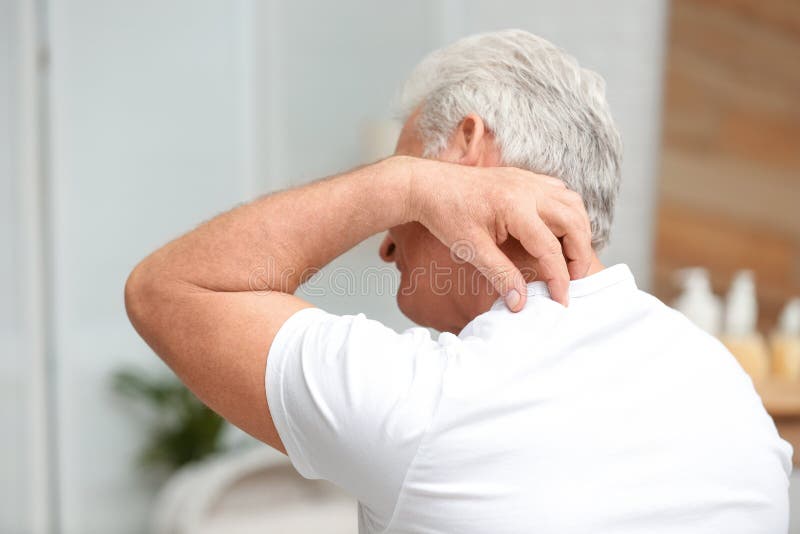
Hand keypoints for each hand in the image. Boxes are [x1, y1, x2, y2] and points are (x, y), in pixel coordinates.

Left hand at [403, 156, 592, 309]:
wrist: (427, 185)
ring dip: (579, 232)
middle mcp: (528, 189)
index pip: (550, 249)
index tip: (561, 301)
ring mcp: (528, 180)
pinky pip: (560, 193)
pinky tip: (558, 233)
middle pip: (574, 222)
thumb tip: (520, 303)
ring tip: (570, 259)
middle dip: (580, 254)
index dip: (559, 279)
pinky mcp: (525, 178)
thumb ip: (500, 275)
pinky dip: (568, 214)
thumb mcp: (471, 249)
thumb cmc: (445, 214)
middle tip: (575, 280)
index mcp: (515, 207)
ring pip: (573, 204)